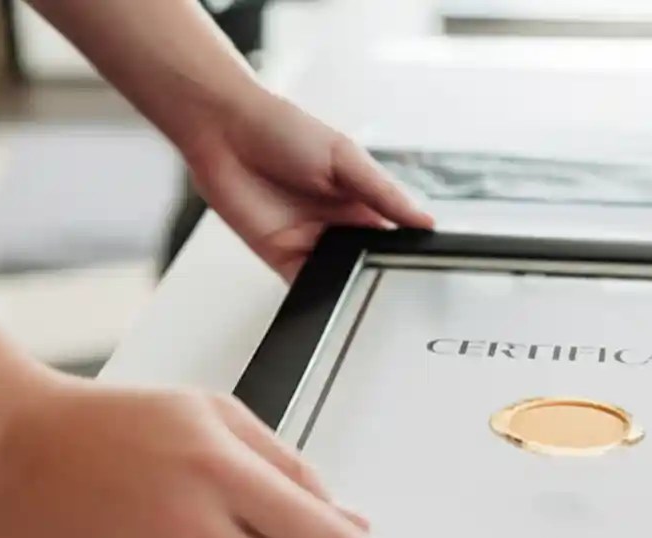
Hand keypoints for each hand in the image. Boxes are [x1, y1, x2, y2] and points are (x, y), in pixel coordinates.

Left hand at [178, 91, 433, 280]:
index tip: (427, 262)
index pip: (395, 233)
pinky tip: (329, 293)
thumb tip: (423, 219)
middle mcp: (338, 223)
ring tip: (361, 282)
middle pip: (369, 260)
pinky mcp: (281, 256)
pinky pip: (305, 285)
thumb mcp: (345, 156)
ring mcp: (310, 241)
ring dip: (349, 283)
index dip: (409, 250)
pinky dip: (317, 295)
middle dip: (380, 271)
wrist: (224, 130)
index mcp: (360, 198)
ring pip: (340, 277)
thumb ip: (383, 192)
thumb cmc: (281, 128)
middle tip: (393, 277)